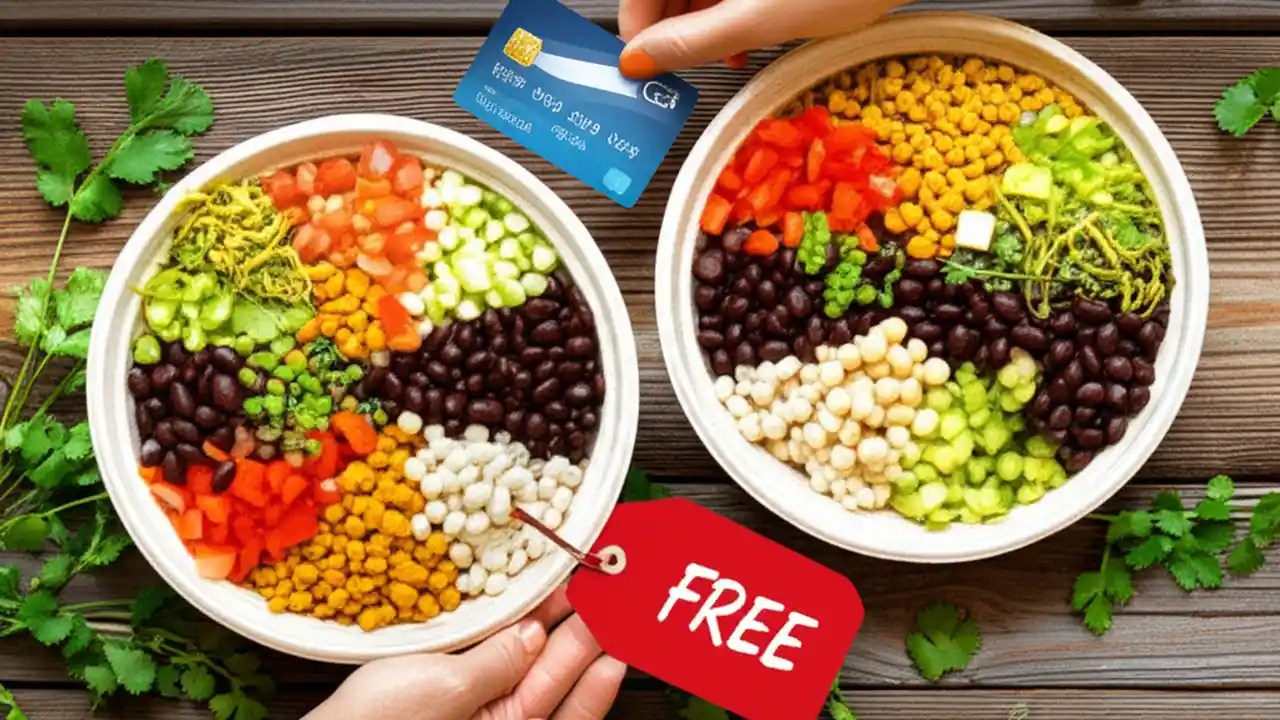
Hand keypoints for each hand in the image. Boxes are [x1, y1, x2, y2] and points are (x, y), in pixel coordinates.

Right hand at [306, 588, 625, 719]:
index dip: (603, 645)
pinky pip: (498, 663)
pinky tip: (526, 610)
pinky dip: (517, 633)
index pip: (578, 690)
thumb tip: (539, 635)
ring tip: (579, 588)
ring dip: (556, 626)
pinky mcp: (452, 695)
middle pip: (563, 676)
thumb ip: (500, 661)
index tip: (622, 606)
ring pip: (533, 666)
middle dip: (588, 629)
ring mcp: (479, 712)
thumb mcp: (447, 690)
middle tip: (610, 584)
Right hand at [618, 0, 909, 77]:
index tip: (645, 68)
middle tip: (685, 70)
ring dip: (701, 24)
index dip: (637, 30)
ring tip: (726, 56)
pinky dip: (729, 10)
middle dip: (672, 30)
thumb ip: (692, 41)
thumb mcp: (757, 20)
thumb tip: (640, 60)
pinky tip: (747, 35)